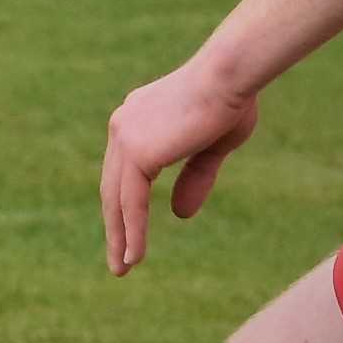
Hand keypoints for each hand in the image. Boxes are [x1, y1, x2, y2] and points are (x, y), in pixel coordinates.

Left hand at [100, 52, 264, 274]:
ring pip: (117, 199)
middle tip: (118, 260)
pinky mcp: (137, 153)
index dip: (124, 203)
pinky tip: (134, 256)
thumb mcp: (211, 147)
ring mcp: (126, 138)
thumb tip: (180, 215)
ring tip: (123, 267)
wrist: (230, 75)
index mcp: (135, 118)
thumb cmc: (229, 101)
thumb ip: (193, 178)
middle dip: (115, 226)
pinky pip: (131, 203)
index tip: (126, 231)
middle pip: (112, 187)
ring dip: (120, 236)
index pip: (122, 170)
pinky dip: (132, 232)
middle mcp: (123, 126)